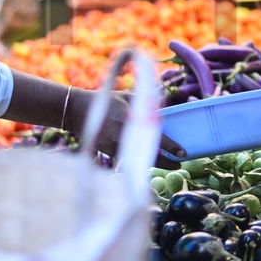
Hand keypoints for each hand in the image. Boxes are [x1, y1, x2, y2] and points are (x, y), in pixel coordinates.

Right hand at [65, 89, 185, 164]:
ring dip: (155, 163)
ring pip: (139, 159)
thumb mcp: (128, 97)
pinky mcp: (108, 152)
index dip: (170, 146)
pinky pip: (129, 159)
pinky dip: (141, 160)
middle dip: (166, 162)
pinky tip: (151, 160)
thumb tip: (168, 111)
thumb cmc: (108, 101)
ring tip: (170, 163)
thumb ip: (147, 104)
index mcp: (128, 118)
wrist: (78, 111)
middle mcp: (121, 134)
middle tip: (179, 162)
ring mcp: (113, 146)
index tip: (182, 152)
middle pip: (148, 154)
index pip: (154, 135)